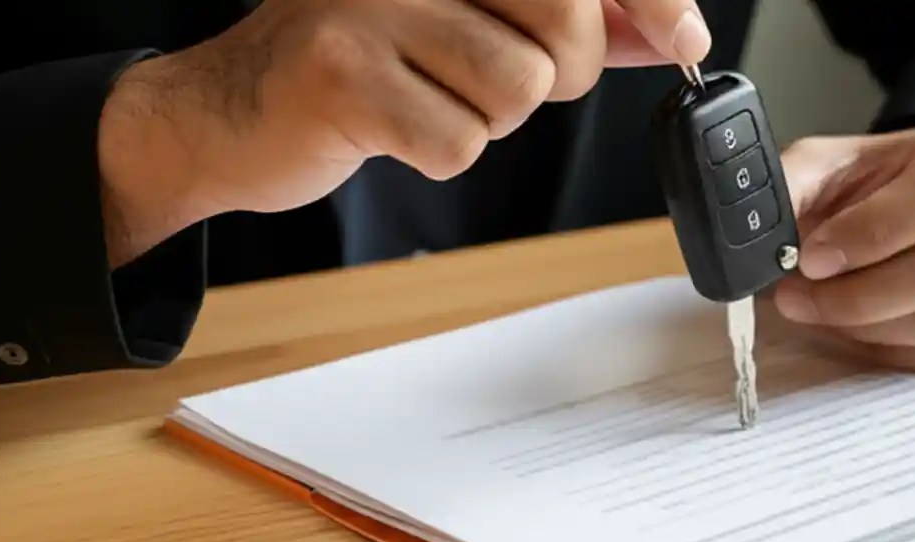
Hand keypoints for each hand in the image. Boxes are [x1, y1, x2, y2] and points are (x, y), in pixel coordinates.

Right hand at [97, 0, 710, 266]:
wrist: (232, 113)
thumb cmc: (362, 67)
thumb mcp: (472, 25)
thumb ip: (570, 21)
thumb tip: (671, 28)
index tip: (682, 35)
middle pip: (565, 19)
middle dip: (558, 71)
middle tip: (495, 79)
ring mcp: (372, 4)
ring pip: (517, 87)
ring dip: (489, 117)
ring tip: (429, 98)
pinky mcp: (341, 73)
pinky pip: (459, 142)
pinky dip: (441, 152)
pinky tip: (395, 128)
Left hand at [772, 120, 914, 371]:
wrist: (912, 213)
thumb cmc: (871, 189)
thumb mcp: (827, 166)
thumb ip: (790, 184)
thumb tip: (752, 227)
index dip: (871, 233)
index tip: (811, 258)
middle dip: (859, 295)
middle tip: (797, 297)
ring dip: (870, 328)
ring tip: (820, 311)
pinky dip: (892, 352)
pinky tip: (855, 331)